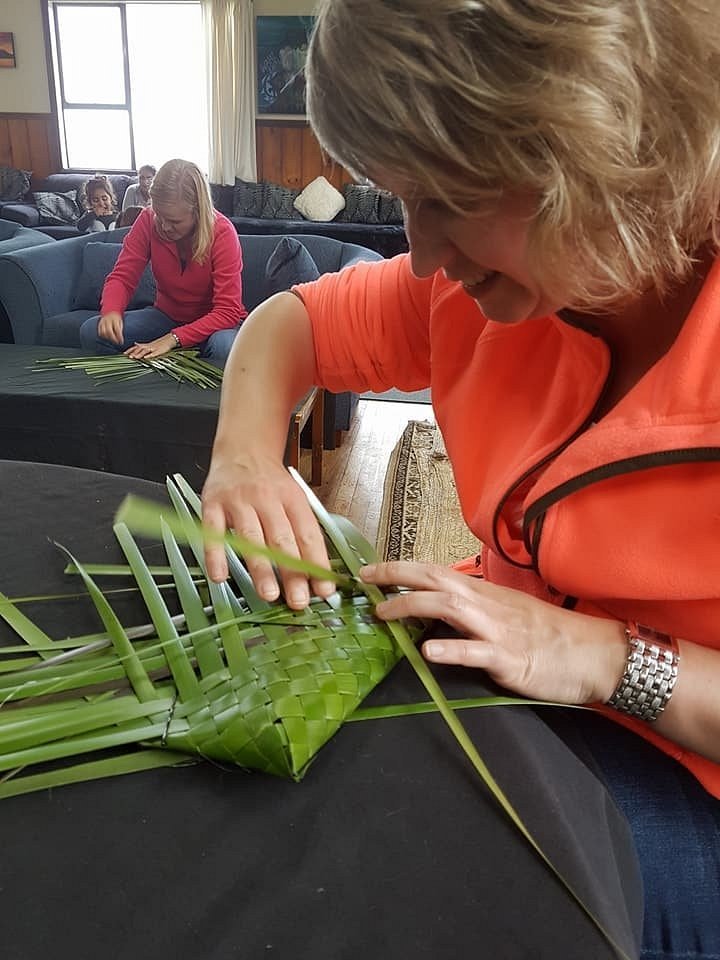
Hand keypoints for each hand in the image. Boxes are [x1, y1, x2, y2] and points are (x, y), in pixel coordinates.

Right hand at [98, 311, 123, 344]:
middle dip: (113, 338)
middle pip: (109, 331)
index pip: (117, 329)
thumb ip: (120, 329)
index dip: (119, 337)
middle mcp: (108, 320)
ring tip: (113, 340)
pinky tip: (107, 337)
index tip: (121, 341)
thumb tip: (119, 338)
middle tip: (117, 342)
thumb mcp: (120, 322)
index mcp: (114, 319)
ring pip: (103, 332)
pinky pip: (100, 332)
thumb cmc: (117, 318)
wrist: (110, 311)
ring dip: (108, 338)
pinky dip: (104, 336)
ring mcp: (102, 322)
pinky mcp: (99, 324)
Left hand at [124, 333, 176, 359]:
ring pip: (145, 351)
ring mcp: (154, 348)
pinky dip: (149, 355)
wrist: (169, 340)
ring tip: (135, 357)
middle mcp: (148, 346)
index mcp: (146, 345)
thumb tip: (135, 344)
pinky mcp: (159, 351)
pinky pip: (154, 353)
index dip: (130, 350)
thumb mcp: (150, 344)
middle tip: (129, 356)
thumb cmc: (160, 343)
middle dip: (134, 353)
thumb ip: (142, 344)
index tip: (124, 353)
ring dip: (140, 354)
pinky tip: (146, 358)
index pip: (136, 347)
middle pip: (140, 349)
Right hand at [201, 454, 334, 608]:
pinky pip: (214, 532)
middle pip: (282, 540)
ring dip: (261, 569)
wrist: (243, 450)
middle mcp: (267, 499)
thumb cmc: (271, 482)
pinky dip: (216, 555)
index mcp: (293, 499)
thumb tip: (319, 574)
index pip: (308, 535)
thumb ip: (303, 533)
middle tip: (298, 600)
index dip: (317, 564)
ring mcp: (239, 501)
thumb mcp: (295, 498)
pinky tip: (220, 577)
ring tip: (270, 594)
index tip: (324, 590)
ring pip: (251, 538)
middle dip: (292, 573)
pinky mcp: (213, 504)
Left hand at [361, 561, 627, 704]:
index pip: (435, 572)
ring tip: (383, 615)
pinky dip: (450, 649)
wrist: (594, 654)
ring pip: (448, 608)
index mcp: (484, 594)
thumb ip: (474, 611)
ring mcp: (496, 630)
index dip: (400, 568)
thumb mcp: (507, 614)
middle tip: (363, 580)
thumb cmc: (550, 635)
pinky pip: (474, 652)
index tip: (369, 571)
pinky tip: (427, 651)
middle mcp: (486, 604)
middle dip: (396, 576)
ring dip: (411, 606)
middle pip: (434, 579)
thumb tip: (436, 613)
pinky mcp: (508, 658)